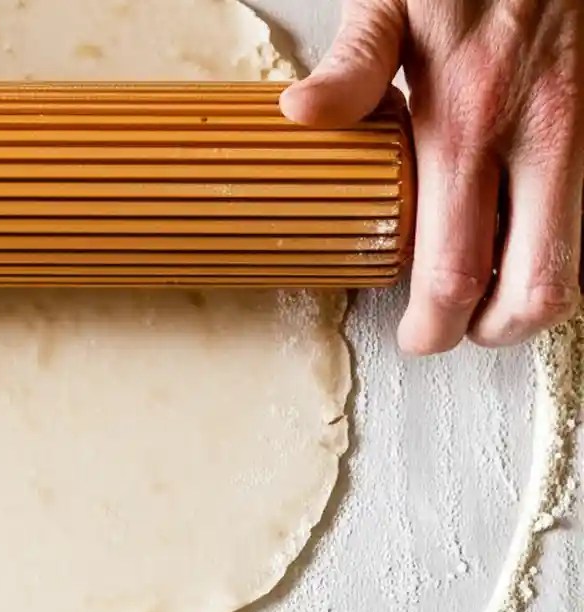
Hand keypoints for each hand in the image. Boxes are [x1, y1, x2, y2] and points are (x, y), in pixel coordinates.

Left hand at [281, 0, 582, 354]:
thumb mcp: (389, 2)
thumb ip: (351, 69)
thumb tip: (300, 115)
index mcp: (468, 118)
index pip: (457, 264)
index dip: (437, 320)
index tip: (415, 333)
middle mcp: (537, 134)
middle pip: (538, 283)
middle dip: (491, 328)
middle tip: (453, 333)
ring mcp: (578, 129)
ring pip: (577, 255)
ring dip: (530, 294)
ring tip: (486, 301)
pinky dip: (552, 242)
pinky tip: (514, 238)